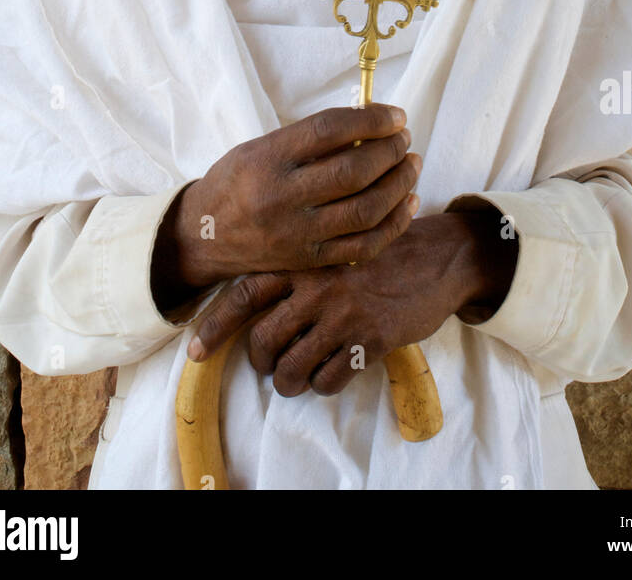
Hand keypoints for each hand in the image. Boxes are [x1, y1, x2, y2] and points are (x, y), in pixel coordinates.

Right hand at [167, 103, 421, 290]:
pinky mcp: (310, 260)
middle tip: (404, 140)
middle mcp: (283, 197)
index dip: (370, 120)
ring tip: (411, 166)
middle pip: (353, 172)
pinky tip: (408, 203)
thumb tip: (369, 123)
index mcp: (268, 159)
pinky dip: (395, 224)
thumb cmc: (238, 181)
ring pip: (365, 211)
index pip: (329, 130)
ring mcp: (298, 234)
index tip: (395, 116)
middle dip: (390, 152)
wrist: (204, 236)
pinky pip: (364, 246)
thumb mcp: (261, 147)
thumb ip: (309, 138)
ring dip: (399, 185)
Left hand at [187, 211, 518, 397]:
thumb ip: (298, 265)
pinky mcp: (369, 340)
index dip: (214, 326)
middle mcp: (317, 286)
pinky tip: (332, 371)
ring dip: (288, 381)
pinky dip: (322, 385)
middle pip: (261, 341)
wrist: (437, 256)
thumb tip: (251, 300)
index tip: (195, 351)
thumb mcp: (333, 246)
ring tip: (297, 376)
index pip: (243, 295)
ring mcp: (343, 314)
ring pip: (290, 370)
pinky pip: (327, 381)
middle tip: (270, 363)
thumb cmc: (378, 253)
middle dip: (259, 361)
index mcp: (303, 260)